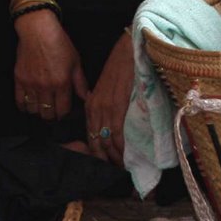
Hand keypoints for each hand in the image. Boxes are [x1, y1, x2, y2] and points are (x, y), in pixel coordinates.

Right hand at [13, 10, 88, 122]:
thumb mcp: (76, 62)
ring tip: (43, 107)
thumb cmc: (59, 43)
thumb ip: (80, 83)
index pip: (63, 110)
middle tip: (55, 111)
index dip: (65, 114)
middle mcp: (46, 86)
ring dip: (39, 112)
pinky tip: (30, 104)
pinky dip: (25, 106)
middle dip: (53, 116)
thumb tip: (87, 97)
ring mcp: (31, 84)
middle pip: (48, 114)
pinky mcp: (19, 80)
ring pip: (33, 110)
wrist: (38, 31)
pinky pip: (20, 101)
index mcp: (62, 83)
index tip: (66, 112)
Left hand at [85, 33, 134, 164]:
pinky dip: (120, 147)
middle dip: (105, 159)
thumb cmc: (121, 66)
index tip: (108, 164)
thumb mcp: (108, 87)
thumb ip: (106, 103)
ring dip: (114, 157)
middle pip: (96, 143)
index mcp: (92, 105)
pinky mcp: (116, 106)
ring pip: (105, 141)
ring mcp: (105, 108)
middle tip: (116, 171)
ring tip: (123, 167)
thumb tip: (112, 119)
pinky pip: (116, 133)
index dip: (98, 153)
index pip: (91, 136)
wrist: (129, 49)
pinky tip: (126, 156)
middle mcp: (95, 109)